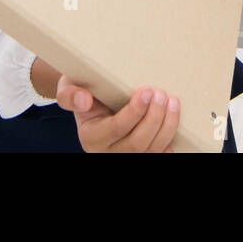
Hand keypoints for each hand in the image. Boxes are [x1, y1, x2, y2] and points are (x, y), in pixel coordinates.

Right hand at [56, 74, 180, 152]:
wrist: (92, 98)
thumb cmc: (83, 89)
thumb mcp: (69, 86)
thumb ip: (69, 94)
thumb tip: (83, 100)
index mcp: (90, 137)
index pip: (115, 129)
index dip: (134, 111)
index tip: (147, 91)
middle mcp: (107, 152)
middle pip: (136, 143)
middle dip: (154, 118)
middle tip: (162, 94)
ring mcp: (125, 155)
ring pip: (151, 150)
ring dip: (167, 126)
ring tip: (173, 102)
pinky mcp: (140, 153)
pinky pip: (157, 153)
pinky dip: (169, 140)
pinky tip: (173, 123)